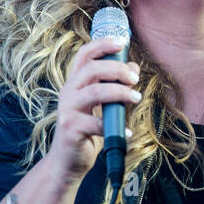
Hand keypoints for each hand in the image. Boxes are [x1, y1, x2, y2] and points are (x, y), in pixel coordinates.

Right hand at [49, 35, 140, 181]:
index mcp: (75, 82)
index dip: (102, 44)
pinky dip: (116, 127)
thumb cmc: (88, 129)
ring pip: (94, 92)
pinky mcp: (71, 129)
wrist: (68, 160)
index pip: (84, 55)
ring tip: (136, 98)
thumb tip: (133, 67)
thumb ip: (116, 85)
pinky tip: (127, 132)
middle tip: (135, 80)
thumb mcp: (103, 104)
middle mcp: (68, 92)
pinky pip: (96, 123)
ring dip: (120, 92)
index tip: (122, 42)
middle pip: (91, 70)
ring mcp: (67, 110)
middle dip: (117, 70)